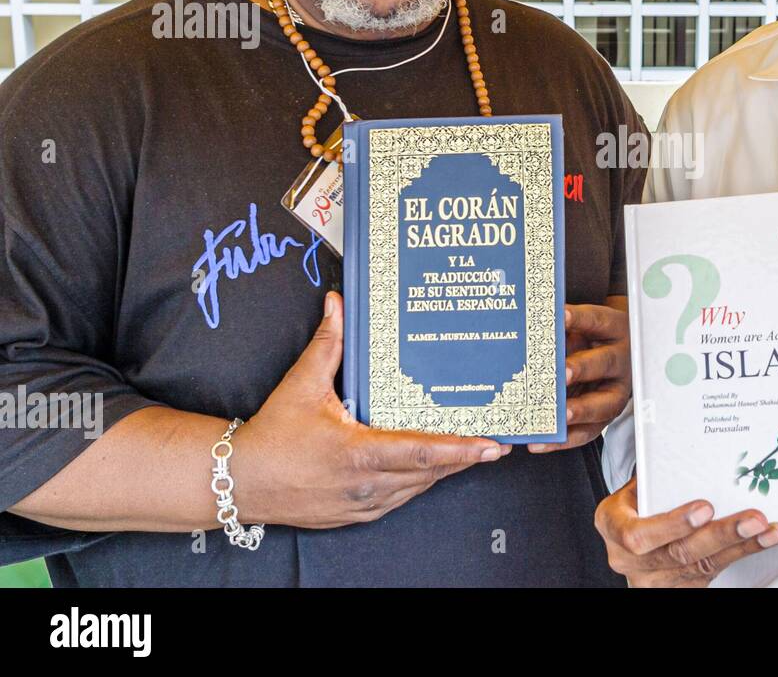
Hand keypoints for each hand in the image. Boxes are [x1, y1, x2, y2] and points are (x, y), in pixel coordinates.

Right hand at [236, 292, 509, 528]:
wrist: (240, 481)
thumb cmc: (272, 435)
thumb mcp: (300, 385)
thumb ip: (326, 344)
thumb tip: (338, 304)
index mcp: (357, 452)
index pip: (422, 452)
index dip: (461, 450)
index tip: (490, 445)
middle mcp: (365, 484)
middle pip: (429, 473)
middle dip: (465, 459)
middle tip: (495, 445)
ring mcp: (362, 504)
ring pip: (417, 488)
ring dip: (444, 472)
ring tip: (471, 453)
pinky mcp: (355, 515)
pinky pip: (399, 499)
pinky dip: (418, 483)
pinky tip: (431, 469)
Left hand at [529, 301, 631, 452]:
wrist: (618, 354)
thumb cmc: (591, 338)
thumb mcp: (582, 327)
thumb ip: (562, 329)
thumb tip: (527, 325)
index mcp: (614, 330)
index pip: (597, 321)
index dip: (580, 318)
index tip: (561, 314)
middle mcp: (621, 360)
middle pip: (605, 362)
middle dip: (583, 368)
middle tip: (563, 372)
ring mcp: (618, 390)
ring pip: (604, 403)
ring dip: (579, 409)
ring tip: (558, 415)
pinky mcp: (607, 416)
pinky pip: (589, 431)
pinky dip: (566, 439)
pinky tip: (541, 441)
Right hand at [595, 477, 777, 586]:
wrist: (631, 538)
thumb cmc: (635, 504)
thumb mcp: (634, 487)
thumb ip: (654, 475)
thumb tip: (686, 442)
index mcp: (613, 527)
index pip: (639, 535)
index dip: (673, 524)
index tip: (705, 508)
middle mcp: (629, 560)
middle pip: (680, 553)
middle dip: (721, 534)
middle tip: (752, 518)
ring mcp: (656, 580)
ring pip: (703, 565)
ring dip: (741, 545)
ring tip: (768, 528)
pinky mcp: (682, 587)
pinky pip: (715, 571)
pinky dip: (743, 552)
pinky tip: (763, 539)